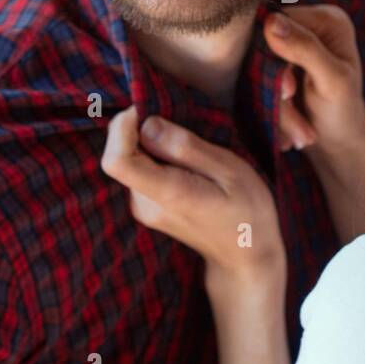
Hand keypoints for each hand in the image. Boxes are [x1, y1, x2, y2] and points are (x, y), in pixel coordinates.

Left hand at [101, 106, 285, 287]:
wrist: (246, 255)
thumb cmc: (248, 211)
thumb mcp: (230, 170)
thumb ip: (187, 148)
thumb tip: (148, 124)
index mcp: (167, 194)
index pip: (116, 161)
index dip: (123, 126)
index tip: (149, 108)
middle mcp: (145, 205)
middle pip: (122, 153)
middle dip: (143, 129)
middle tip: (184, 126)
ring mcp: (143, 209)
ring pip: (131, 158)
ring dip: (154, 142)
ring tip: (194, 149)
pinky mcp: (146, 207)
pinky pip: (141, 168)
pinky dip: (158, 156)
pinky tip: (189, 163)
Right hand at [265, 6, 364, 238]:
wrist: (336, 141)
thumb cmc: (343, 112)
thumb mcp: (331, 80)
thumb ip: (306, 49)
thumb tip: (271, 22)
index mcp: (328, 19)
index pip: (282, 20)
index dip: (274, 54)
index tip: (289, 91)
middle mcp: (308, 24)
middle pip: (266, 44)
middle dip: (275, 86)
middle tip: (294, 117)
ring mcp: (290, 44)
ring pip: (258, 65)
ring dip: (274, 103)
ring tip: (298, 134)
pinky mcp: (275, 63)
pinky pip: (256, 78)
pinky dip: (269, 105)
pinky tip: (288, 129)